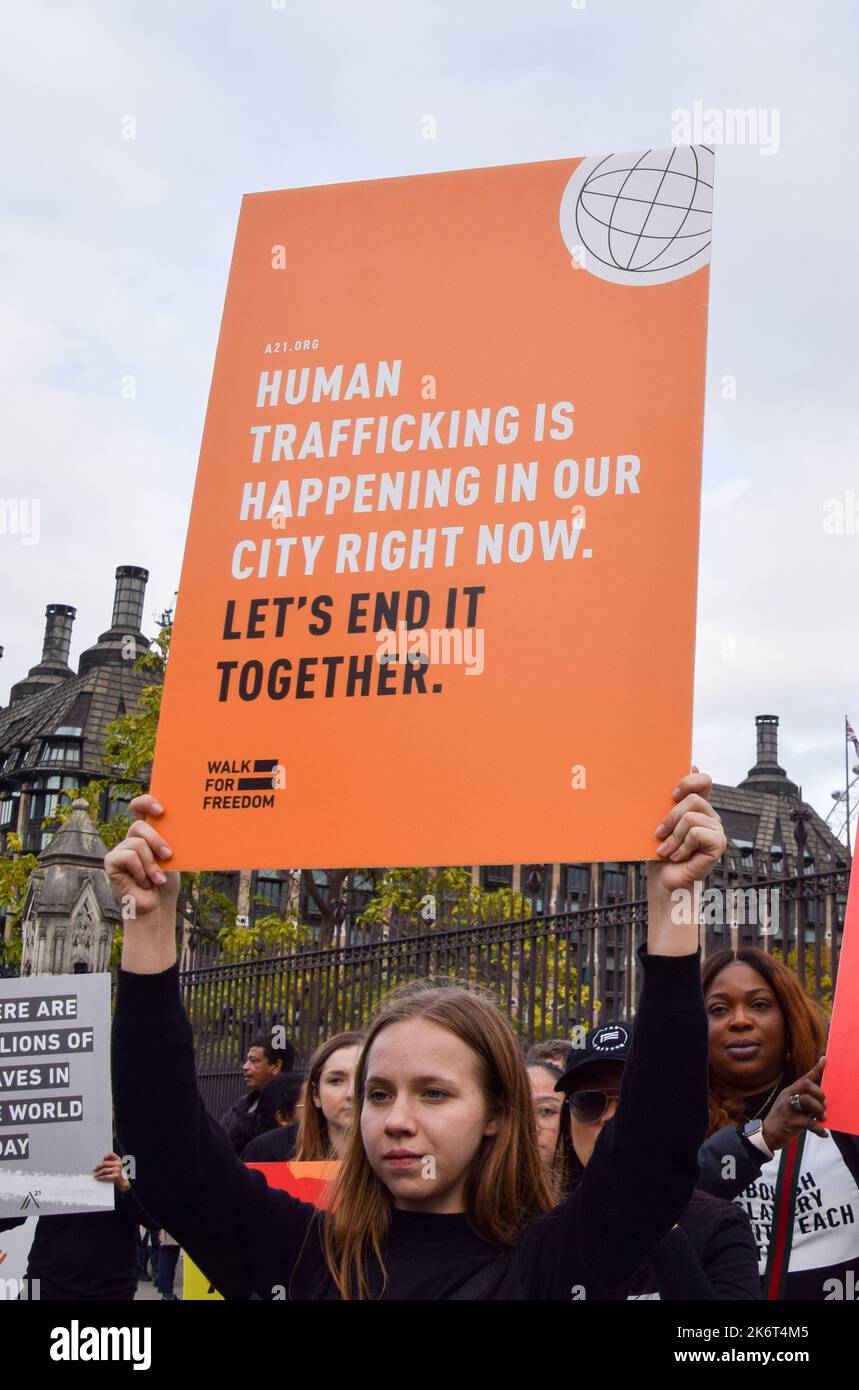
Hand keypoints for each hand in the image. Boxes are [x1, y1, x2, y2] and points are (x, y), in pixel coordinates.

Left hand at [93, 1152, 129, 1191]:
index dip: (106, 1155)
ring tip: (95, 1175)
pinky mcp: (116, 1176)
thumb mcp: (115, 1166)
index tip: (102, 1158)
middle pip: (105, 1163)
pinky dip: (100, 1178)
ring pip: (104, 1170)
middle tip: (94, 1170)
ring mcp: (117, 1170)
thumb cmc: (117, 1173)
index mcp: (118, 1160)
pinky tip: (98, 1178)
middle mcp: (118, 1164)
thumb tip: (100, 1163)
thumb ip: (109, 1162)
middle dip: (98, 1167)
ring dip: (98, 1173)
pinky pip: (105, 1176)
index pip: (111, 1154)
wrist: (122, 1182)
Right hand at [104, 795, 178, 922]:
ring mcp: (120, 849)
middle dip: (156, 840)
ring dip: (151, 864)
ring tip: (157, 879)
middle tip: (169, 854)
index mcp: (147, 832)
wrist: (157, 906)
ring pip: (137, 843)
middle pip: (139, 825)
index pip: (140, 807)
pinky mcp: (111, 861)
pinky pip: (129, 856)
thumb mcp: (171, 857)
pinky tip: (144, 882)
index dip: (146, 802)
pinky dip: (141, 871)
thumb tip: (180, 824)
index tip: (161, 810)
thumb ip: (169, 839)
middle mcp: (131, 837)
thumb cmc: (166, 880)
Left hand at [650, 768, 726, 891]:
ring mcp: (716, 828)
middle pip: (692, 799)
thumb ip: (668, 802)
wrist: (664, 880)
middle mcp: (709, 815)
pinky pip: (696, 833)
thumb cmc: (660, 851)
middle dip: (670, 818)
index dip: (690, 781)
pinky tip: (679, 857)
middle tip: (659, 834)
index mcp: (697, 807)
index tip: (672, 795)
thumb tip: (680, 773)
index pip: (704, 781)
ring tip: (667, 851)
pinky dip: (682, 847)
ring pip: (691, 818)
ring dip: (673, 837)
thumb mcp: (660, 823)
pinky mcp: (719, 842)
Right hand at [762, 1059, 828, 1149]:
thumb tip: (823, 1103)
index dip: (816, 1068)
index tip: (825, 1059)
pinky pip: (809, 1122)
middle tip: (824, 1105)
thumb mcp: (791, 1106)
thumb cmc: (783, 1119)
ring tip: (822, 1118)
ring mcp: (787, 1107)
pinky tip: (822, 1133)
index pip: (804, 1077)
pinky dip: (819, 1129)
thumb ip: (804, 1102)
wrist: (768, 1133)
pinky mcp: (789, 1121)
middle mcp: (787, 1096)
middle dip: (819, 1094)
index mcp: (789, 1091)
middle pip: (807, 1085)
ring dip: (819, 1110)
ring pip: (807, 1101)